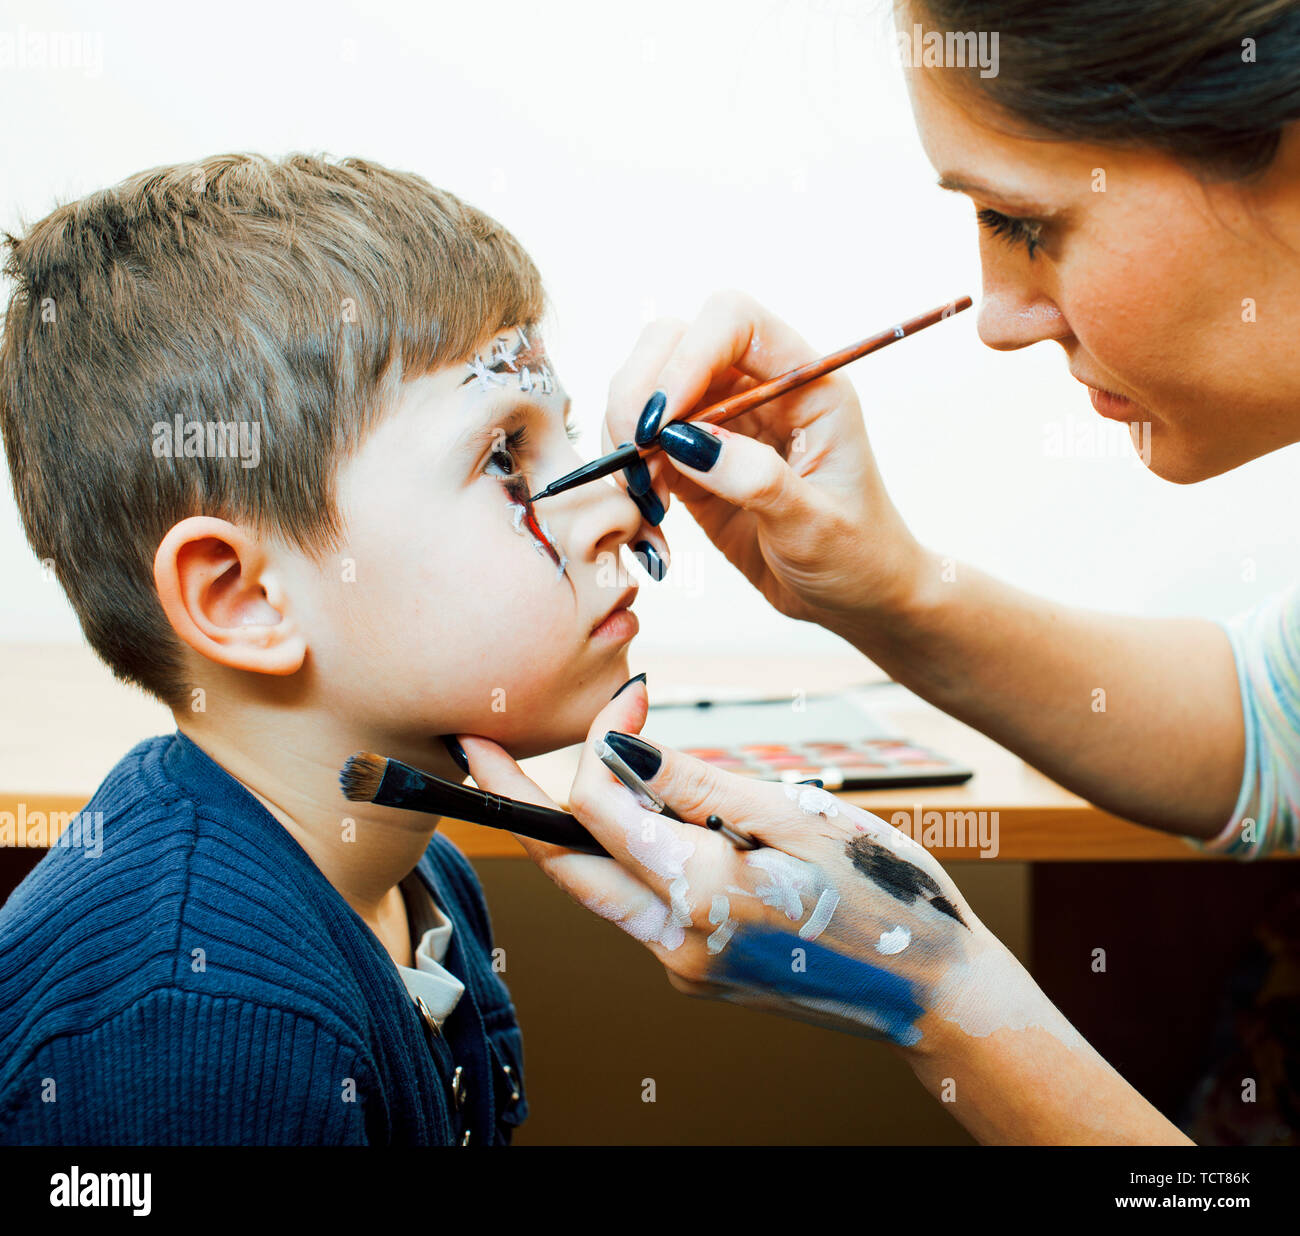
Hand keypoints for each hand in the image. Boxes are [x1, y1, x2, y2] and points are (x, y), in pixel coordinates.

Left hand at [455, 678, 1079, 1057]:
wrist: (931, 990)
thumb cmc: (882, 891)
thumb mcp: (795, 814)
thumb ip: (693, 784)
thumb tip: (613, 746)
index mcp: (701, 892)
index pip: (598, 807)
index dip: (594, 740)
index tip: (627, 692)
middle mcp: (674, 941)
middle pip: (565, 864)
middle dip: (513, 801)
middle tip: (474, 744)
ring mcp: (681, 967)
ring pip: (599, 886)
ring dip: (583, 826)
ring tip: (593, 764)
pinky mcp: (692, 973)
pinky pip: (641, 905)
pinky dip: (638, 855)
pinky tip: (679, 822)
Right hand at [603, 289, 925, 629]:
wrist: (856, 599)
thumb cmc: (858, 557)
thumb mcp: (815, 526)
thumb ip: (757, 479)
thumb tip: (685, 440)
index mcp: (806, 384)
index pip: (735, 322)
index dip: (688, 355)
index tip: (660, 422)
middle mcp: (759, 389)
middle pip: (674, 340)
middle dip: (640, 393)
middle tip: (636, 460)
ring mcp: (722, 423)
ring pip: (646, 388)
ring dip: (625, 434)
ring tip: (645, 496)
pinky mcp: (694, 462)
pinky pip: (641, 443)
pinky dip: (627, 470)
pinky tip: (648, 514)